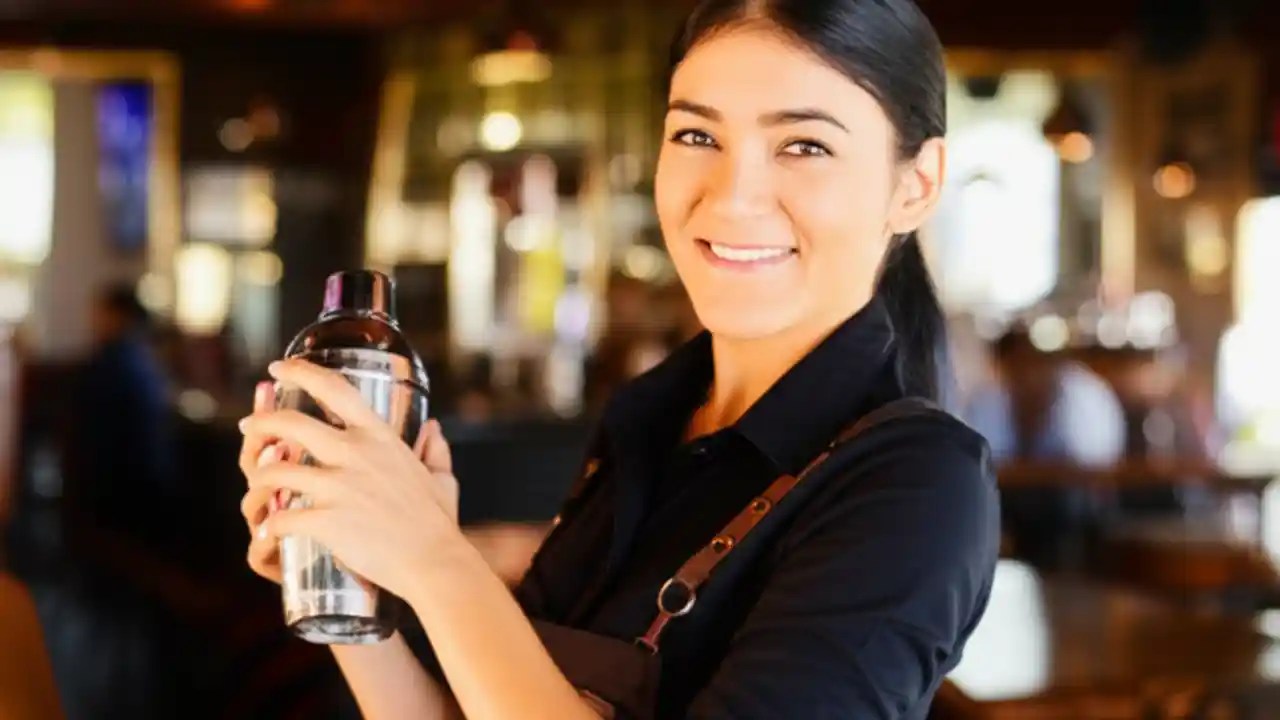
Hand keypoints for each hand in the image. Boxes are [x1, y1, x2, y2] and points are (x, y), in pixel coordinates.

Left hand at [238, 358, 461, 600]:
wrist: (433, 561)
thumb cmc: (437, 523)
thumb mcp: (440, 478)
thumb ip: (436, 450)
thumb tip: (434, 429)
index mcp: (378, 436)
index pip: (333, 388)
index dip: (300, 372)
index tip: (279, 368)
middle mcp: (354, 453)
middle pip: (290, 423)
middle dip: (261, 422)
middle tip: (248, 426)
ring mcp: (338, 487)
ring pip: (274, 472)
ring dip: (256, 481)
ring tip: (255, 489)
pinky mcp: (326, 521)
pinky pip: (279, 518)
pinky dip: (268, 528)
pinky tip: (267, 534)